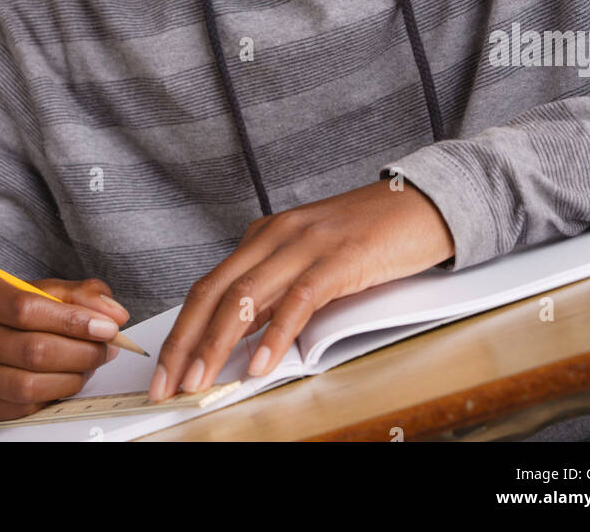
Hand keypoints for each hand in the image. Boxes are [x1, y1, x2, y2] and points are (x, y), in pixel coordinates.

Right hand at [0, 276, 129, 424]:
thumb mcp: (27, 289)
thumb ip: (73, 294)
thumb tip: (115, 312)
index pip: (27, 308)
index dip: (74, 319)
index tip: (108, 325)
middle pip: (33, 350)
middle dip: (81, 352)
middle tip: (106, 348)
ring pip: (28, 385)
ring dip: (71, 378)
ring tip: (88, 366)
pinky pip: (20, 408)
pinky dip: (51, 397)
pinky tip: (64, 382)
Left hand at [147, 180, 453, 401]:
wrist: (424, 203)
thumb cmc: (372, 236)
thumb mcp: (312, 261)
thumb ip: (278, 292)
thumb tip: (242, 339)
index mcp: (266, 235)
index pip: (208, 286)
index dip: (180, 331)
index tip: (165, 371)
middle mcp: (278, 234)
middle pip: (214, 291)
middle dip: (185, 343)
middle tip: (167, 385)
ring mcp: (307, 243)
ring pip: (246, 295)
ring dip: (217, 344)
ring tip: (200, 381)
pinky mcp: (341, 258)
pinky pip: (298, 300)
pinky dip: (275, 335)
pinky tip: (261, 363)